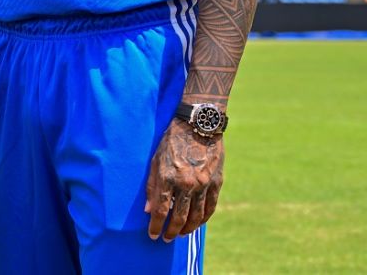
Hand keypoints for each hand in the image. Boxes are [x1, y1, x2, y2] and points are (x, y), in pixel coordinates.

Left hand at [144, 119, 223, 241]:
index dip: (157, 226)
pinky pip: (211, 207)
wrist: (197, 126)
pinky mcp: (217, 182)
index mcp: (168, 177)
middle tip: (167, 239)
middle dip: (172, 231)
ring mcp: (204, 184)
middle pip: (180, 217)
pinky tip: (197, 223)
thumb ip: (152, 186)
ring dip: (188, 228)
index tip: (153, 235)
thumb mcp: (155, 160)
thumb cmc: (171, 141)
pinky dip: (204, 218)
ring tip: (181, 234)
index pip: (162, 210)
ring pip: (197, 215)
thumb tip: (149, 210)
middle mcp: (187, 183)